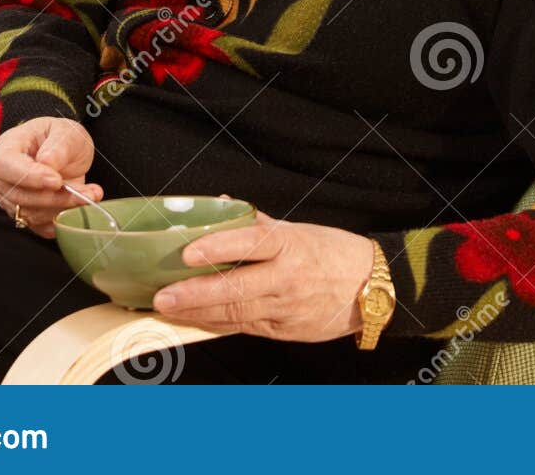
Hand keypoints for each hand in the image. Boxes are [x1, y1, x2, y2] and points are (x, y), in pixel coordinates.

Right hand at [0, 116, 101, 239]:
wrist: (66, 154)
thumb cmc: (60, 137)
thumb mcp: (66, 132)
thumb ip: (58, 146)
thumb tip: (47, 163)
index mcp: (6, 148)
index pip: (6, 166)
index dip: (31, 177)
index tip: (57, 181)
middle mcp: (2, 177)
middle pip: (20, 196)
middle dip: (55, 197)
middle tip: (86, 192)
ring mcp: (10, 199)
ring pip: (31, 214)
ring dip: (63, 209)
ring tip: (90, 195)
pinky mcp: (24, 216)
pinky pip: (40, 227)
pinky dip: (62, 220)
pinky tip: (80, 206)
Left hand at [151, 209, 375, 342]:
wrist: (371, 287)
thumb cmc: (332, 252)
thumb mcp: (298, 230)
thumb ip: (258, 223)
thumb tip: (220, 204)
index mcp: (290, 244)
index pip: (251, 242)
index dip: (219, 246)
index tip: (188, 252)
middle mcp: (287, 278)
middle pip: (236, 288)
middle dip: (195, 294)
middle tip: (163, 295)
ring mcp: (285, 308)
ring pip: (236, 313)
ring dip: (199, 312)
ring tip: (169, 308)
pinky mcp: (284, 331)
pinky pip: (245, 327)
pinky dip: (217, 324)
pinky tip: (196, 320)